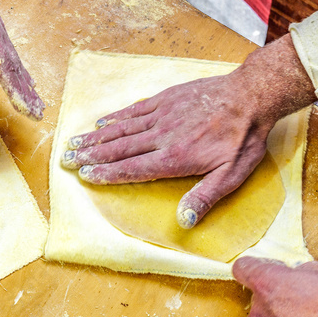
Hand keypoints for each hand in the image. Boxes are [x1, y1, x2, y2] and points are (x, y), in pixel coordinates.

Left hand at [0, 0, 44, 119]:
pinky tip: (24, 80)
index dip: (16, 89)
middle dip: (26, 93)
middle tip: (39, 114)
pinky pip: (9, 56)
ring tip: (37, 104)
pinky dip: (19, 72)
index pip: (5, 66)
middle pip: (15, 68)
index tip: (26, 109)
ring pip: (15, 63)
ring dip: (26, 85)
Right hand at [61, 35, 316, 227]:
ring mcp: (162, 114)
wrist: (251, 95)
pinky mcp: (166, 99)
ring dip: (96, 137)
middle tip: (66, 160)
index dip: (107, 173)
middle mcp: (163, 136)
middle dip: (91, 155)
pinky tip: (101, 122)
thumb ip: (205, 197)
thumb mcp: (232, 175)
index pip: (133, 168)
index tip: (85, 176)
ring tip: (73, 143)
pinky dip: (115, 117)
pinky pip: (135, 110)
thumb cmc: (244, 138)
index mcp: (176, 158)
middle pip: (119, 148)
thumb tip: (183, 221)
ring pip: (122, 128)